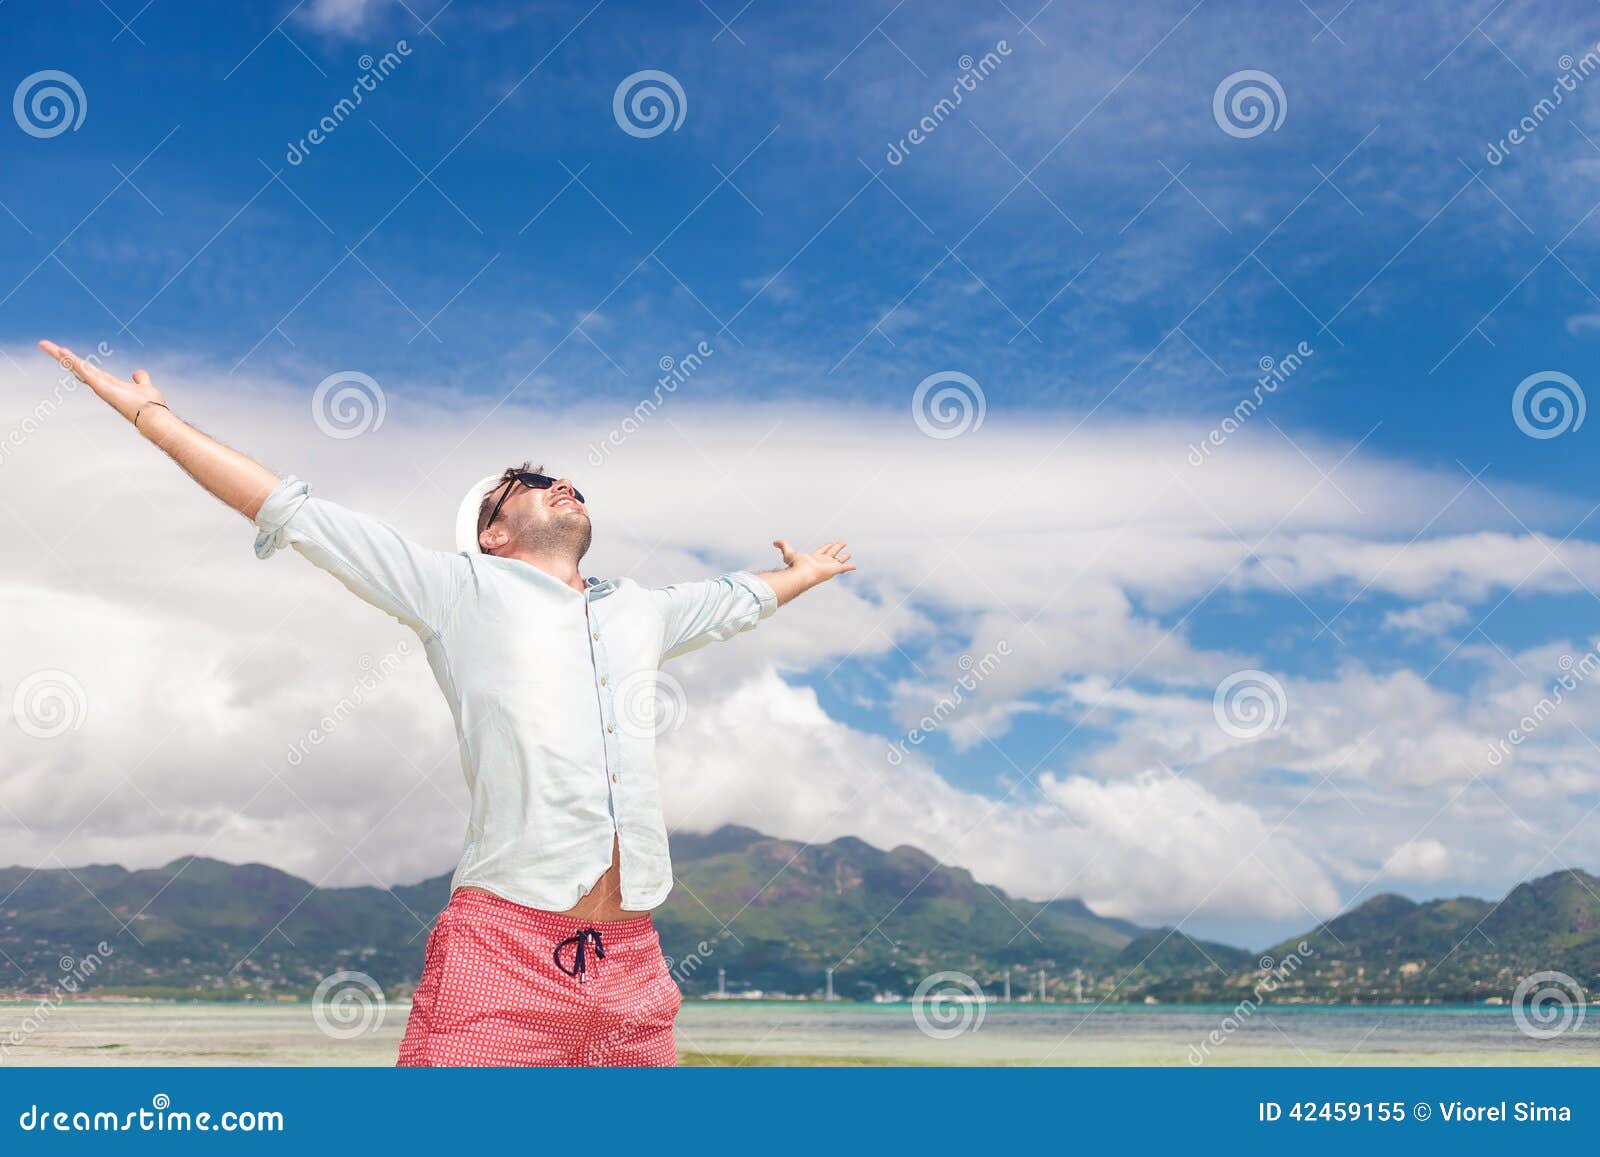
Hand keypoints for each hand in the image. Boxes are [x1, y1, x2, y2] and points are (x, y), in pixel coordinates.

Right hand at [38, 339, 163, 423]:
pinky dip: (73, 362)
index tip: (64, 353)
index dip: (77, 362)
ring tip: (46, 345)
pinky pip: (85, 372)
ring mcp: (100, 386)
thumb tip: (138, 372)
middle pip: (78, 367)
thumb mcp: (145, 387)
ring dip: (62, 356)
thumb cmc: (150, 405)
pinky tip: (62, 352)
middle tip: (44, 345)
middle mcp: (101, 385)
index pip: (90, 370)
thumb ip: (141, 379)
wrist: (154, 417)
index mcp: (109, 384)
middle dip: (62, 356)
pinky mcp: (101, 387)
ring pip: (78, 368)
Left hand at [771, 539, 855, 588]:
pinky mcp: (835, 569)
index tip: (831, 542)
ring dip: (844, 556)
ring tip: (849, 553)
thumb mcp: (788, 552)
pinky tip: (855, 566)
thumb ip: (782, 545)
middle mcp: (823, 561)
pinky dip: (850, 567)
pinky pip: (845, 568)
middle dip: (836, 547)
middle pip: (832, 553)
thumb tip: (773, 542)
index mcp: (815, 557)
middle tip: (842, 543)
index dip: (826, 546)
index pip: (822, 550)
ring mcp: (829, 565)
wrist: (804, 574)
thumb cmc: (796, 565)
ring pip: (838, 559)